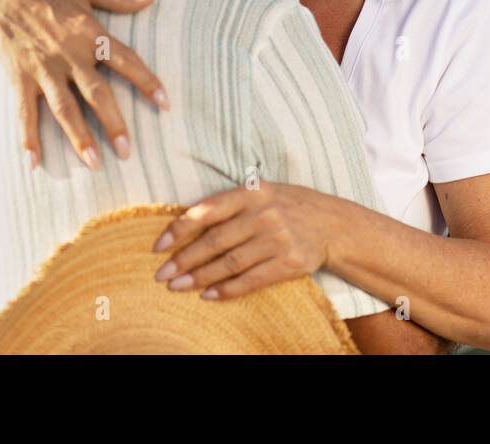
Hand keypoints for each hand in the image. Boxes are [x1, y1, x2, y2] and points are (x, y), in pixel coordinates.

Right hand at [0, 0, 167, 169]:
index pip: (126, 60)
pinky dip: (29, 138)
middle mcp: (69, 55)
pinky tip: (34, 163)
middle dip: (113, 124)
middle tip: (127, 152)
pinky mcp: (20, 77)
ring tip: (94, 164)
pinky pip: (25, 112)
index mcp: (90, 33)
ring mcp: (43, 69)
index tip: (166, 104)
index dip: (147, 81)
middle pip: (96, 94)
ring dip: (78, 137)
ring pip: (65, 109)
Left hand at [151, 183, 337, 299]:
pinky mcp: (289, 262)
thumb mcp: (259, 193)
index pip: (207, 211)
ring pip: (230, 262)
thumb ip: (227, 204)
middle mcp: (264, 214)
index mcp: (251, 193)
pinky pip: (252, 279)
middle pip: (215, 241)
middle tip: (161, 275)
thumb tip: (182, 224)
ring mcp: (278, 238)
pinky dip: (228, 290)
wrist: (331, 223)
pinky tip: (209, 296)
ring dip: (200, 278)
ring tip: (178, 287)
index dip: (180, 229)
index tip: (158, 246)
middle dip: (184, 259)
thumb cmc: (285, 206)